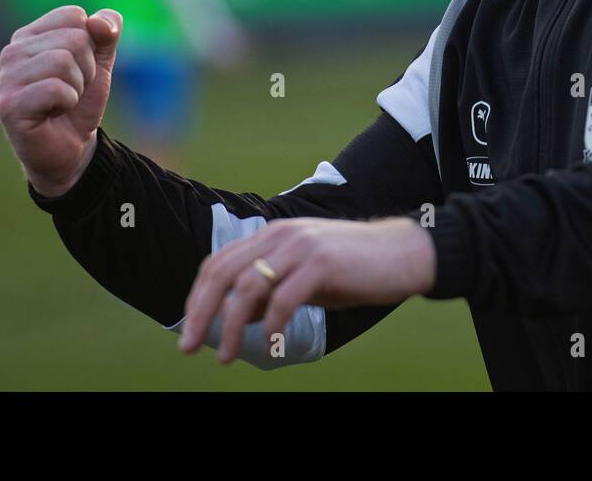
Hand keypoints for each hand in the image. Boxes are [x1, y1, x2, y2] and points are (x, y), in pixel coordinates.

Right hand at [0, 5, 122, 196]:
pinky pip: (56, 88)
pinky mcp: (10, 105)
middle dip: (87, 69)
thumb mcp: (100, 61)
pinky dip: (67, 102)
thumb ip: (107, 32)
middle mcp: (12, 51)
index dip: (90, 44)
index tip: (78, 68)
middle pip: (74, 39)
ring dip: (77, 87)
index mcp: (30, 35)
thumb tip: (99, 22)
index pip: (74, 16)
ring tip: (63, 102)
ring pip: (64, 61)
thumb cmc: (80, 101)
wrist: (71, 147)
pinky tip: (53, 113)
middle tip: (71, 90)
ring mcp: (7, 78)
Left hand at [177, 217, 435, 362]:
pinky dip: (271, 325)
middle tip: (189, 347)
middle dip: (201, 313)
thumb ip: (270, 292)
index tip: (189, 329)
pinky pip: (284, 299)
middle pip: (223, 273)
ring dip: (230, 327)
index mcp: (272, 235)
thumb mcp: (303, 279)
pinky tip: (271, 345)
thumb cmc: (352, 270)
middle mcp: (281, 235)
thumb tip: (235, 319)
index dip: (197, 297)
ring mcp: (301, 247)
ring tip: (225, 357)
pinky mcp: (322, 262)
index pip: (218, 262)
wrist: (402, 253)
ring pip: (247, 287)